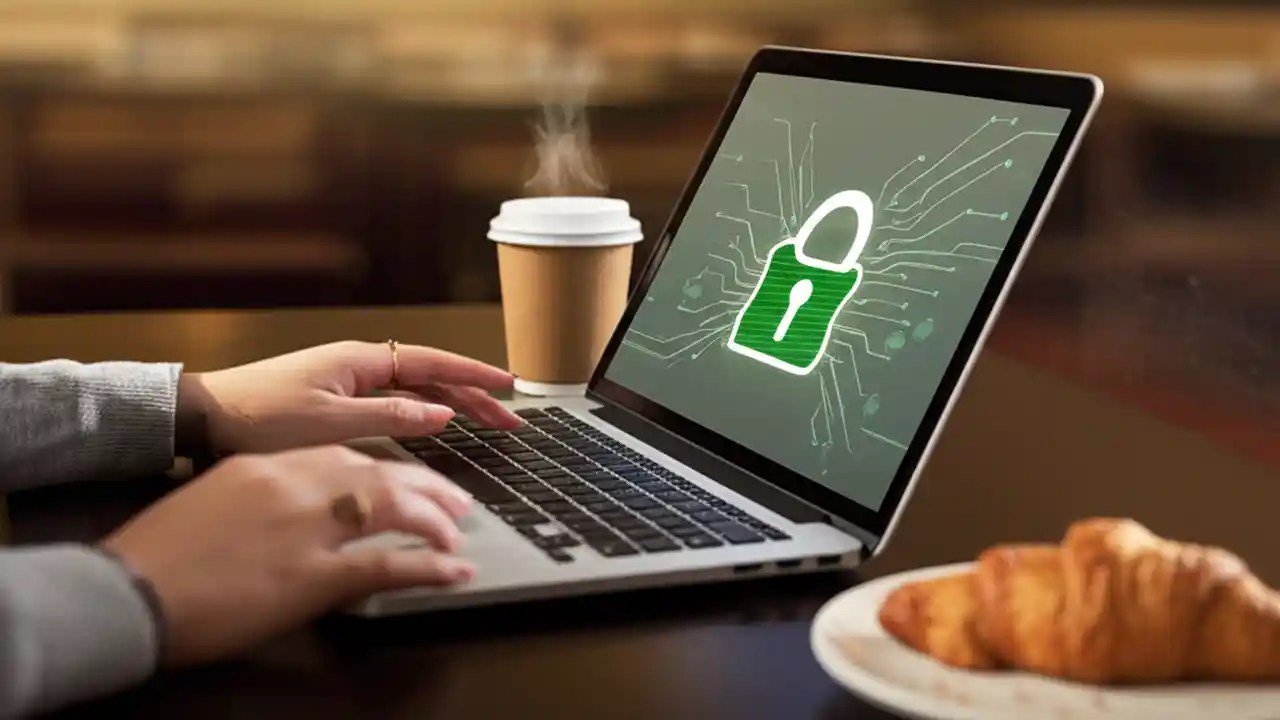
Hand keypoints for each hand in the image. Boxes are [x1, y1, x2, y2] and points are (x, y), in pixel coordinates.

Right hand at [102, 445, 474, 666]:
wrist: (129, 589)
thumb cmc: (160, 555)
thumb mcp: (214, 506)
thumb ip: (259, 498)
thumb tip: (291, 513)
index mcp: (268, 466)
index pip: (344, 454)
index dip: (384, 467)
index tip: (405, 478)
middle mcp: (296, 484)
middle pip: (379, 472)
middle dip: (424, 485)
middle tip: (454, 500)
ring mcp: (309, 527)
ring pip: (394, 505)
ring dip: (435, 517)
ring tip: (458, 529)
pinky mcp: (315, 574)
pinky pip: (390, 563)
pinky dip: (430, 566)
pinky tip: (453, 570)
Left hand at [178, 340, 521, 454]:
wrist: (201, 421)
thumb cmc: (257, 419)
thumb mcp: (330, 424)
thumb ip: (391, 416)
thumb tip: (442, 413)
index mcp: (360, 361)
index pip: (433, 363)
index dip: (474, 375)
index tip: (510, 387)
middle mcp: (357, 365)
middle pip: (429, 375)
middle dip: (472, 394)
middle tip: (509, 418)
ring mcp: (345, 381)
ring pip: (413, 388)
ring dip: (451, 403)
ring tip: (485, 422)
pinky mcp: (332, 400)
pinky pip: (393, 400)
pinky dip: (422, 410)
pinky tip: (433, 425)